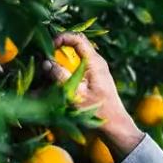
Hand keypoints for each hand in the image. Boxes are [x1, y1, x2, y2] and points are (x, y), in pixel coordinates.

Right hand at [40, 32, 142, 156]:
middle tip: (47, 57)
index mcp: (95, 62)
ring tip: (50, 70)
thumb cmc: (98, 111)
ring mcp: (97, 68)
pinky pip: (79, 64)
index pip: (77, 38)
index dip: (62, 37)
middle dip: (60, 47)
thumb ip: (60, 77)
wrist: (116, 125)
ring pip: (77, 54)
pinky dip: (67, 68)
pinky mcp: (95, 76)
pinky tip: (59, 80)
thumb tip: (46, 62)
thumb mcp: (76, 95)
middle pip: (76, 44)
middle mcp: (97, 62)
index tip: (49, 47)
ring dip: (62, 58)